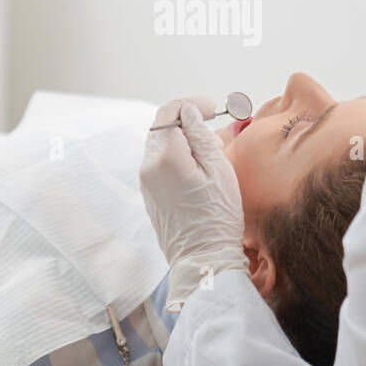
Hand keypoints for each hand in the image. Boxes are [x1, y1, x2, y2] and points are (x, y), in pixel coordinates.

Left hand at [140, 97, 249, 310]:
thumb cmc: (216, 218)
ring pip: (161, 144)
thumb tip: (191, 113)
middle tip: (215, 131)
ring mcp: (146, 182)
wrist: (203, 259)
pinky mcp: (150, 195)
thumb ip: (202, 136)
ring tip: (211, 154)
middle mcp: (148, 167)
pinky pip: (160, 163)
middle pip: (162, 126)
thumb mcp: (218, 170)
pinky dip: (178, 157)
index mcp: (165, 157)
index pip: (170, 112)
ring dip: (184, 139)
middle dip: (188, 121)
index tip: (213, 109)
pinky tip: (199, 171)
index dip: (193, 105)